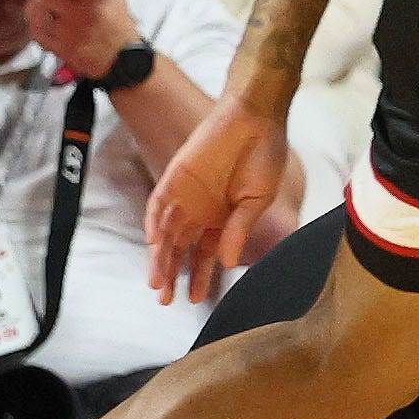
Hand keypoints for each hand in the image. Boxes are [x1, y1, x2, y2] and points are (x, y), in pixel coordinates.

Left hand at [28, 0, 140, 83]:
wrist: (122, 57)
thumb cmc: (117, 24)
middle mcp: (85, 13)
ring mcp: (72, 33)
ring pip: (37, 14)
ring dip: (33, 7)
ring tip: (39, 5)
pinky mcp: (63, 49)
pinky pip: (37, 33)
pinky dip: (35, 26)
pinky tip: (42, 22)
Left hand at [145, 97, 291, 304]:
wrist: (256, 118)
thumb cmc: (265, 156)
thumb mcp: (257, 198)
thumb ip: (239, 228)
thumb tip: (226, 261)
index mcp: (222, 218)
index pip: (205, 254)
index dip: (200, 277)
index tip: (195, 299)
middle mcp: (200, 210)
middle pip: (180, 248)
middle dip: (172, 274)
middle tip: (166, 300)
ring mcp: (185, 195)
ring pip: (165, 232)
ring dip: (160, 257)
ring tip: (157, 283)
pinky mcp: (175, 177)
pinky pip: (158, 203)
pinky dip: (153, 221)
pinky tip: (153, 241)